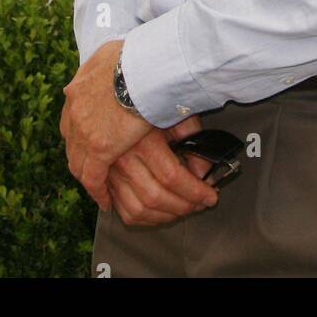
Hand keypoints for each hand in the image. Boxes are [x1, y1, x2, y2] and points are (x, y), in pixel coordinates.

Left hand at [60, 39, 152, 208]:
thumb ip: (105, 62)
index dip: (79, 131)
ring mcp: (83, 131)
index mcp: (77, 88)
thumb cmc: (134, 54)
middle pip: (70, 141)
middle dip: (80, 155)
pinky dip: (97, 190)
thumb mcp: (112, 52)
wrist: (142, 65)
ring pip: (77, 162)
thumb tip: (112, 61)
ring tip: (97, 186)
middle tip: (91, 166)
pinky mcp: (99, 149)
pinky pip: (93, 178)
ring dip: (86, 175)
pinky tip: (105, 199)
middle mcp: (74, 110)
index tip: (88, 139)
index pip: (71, 117)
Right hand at [106, 115, 220, 225]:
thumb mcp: (173, 112)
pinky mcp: (106, 181)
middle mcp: (123, 159)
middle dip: (184, 206)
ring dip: (165, 217)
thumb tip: (202, 171)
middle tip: (200, 204)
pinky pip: (123, 211)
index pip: (172, 177)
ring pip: (138, 210)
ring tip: (182, 209)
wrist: (116, 98)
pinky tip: (161, 212)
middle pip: (155, 197)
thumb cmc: (147, 104)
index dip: (195, 191)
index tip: (210, 196)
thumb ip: (192, 137)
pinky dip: (145, 218)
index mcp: (142, 140)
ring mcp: (111, 173)